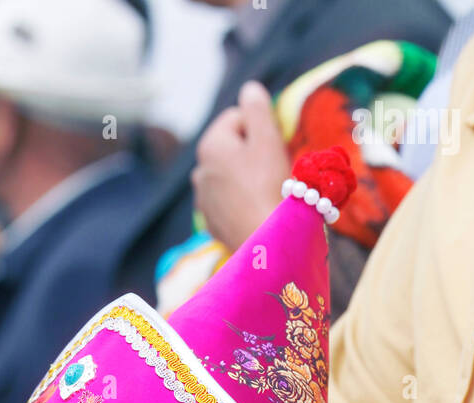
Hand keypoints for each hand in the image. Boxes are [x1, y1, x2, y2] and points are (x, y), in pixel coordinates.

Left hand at [191, 81, 290, 250]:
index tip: (274, 145)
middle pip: (232, 148)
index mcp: (209, 145)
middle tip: (274, 168)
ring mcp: (203, 200)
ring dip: (247, 176)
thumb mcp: (267, 138)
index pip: (236, 118)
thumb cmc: (269, 185)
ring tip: (266, 190)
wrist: (266, 242)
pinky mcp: (212, 224)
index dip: (260, 126)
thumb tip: (249, 89)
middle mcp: (199, 171)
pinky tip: (257, 209)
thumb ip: (257, 108)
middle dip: (252, 152)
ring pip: (230, 176)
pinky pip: (230, 201)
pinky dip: (242, 200)